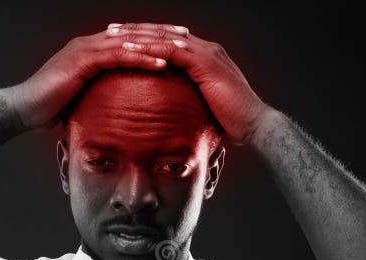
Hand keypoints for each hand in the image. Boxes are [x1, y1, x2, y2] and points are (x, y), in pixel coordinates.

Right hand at [0, 24, 189, 130]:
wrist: (23, 109)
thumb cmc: (48, 109)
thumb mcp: (81, 100)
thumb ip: (98, 98)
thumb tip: (114, 114)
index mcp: (92, 51)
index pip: (129, 39)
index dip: (154, 40)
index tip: (179, 44)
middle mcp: (90, 44)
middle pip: (133, 34)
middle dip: (162, 35)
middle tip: (189, 36)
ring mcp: (85, 49)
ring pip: (130, 41)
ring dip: (158, 44)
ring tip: (184, 48)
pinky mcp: (82, 60)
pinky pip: (118, 56)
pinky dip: (141, 58)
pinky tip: (161, 64)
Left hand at [105, 22, 274, 145]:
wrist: (254, 124)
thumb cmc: (232, 122)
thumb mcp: (204, 107)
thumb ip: (189, 101)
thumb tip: (174, 114)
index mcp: (205, 57)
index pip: (171, 40)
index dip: (147, 38)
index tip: (123, 39)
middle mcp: (205, 49)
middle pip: (164, 32)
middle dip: (137, 29)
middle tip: (111, 28)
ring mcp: (206, 53)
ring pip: (165, 36)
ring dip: (138, 34)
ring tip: (114, 34)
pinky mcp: (205, 63)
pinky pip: (171, 50)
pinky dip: (150, 48)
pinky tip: (130, 49)